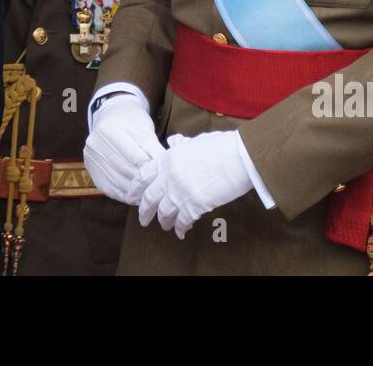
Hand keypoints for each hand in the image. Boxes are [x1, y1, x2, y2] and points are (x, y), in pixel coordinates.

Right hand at [83, 95, 163, 204]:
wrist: (110, 116)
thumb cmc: (131, 121)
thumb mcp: (144, 128)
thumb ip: (153, 148)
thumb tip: (165, 167)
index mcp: (109, 130)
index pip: (136, 158)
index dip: (152, 169)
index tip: (165, 175)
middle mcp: (95, 145)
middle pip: (126, 172)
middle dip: (146, 182)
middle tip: (161, 187)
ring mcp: (91, 160)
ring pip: (119, 184)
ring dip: (137, 192)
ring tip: (151, 192)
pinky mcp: (91, 172)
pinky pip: (111, 190)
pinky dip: (126, 194)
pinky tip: (137, 194)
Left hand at [137, 131, 252, 238]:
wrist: (239, 157)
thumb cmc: (222, 146)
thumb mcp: (196, 140)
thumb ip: (181, 144)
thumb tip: (173, 141)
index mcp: (168, 159)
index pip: (143, 174)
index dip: (136, 187)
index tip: (133, 195)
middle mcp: (169, 176)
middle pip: (150, 198)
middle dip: (145, 211)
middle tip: (143, 220)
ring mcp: (180, 192)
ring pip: (164, 212)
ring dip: (164, 221)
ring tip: (165, 226)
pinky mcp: (194, 205)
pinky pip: (182, 221)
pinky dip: (181, 228)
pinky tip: (182, 232)